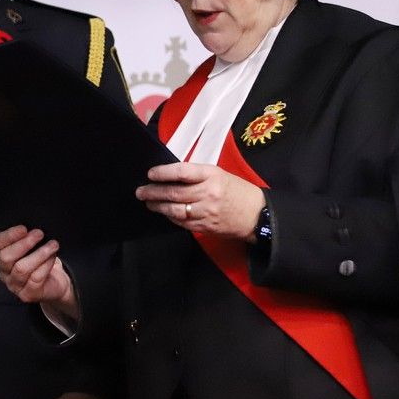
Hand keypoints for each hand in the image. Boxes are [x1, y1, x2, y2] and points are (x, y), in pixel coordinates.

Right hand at [0, 225, 78, 325]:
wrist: (55, 283)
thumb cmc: (41, 261)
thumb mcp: (31, 247)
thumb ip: (26, 238)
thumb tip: (31, 227)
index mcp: (1, 257)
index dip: (9, 235)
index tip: (24, 228)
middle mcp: (4, 272)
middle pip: (6, 257)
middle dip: (24, 244)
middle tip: (39, 234)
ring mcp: (14, 285)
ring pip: (21, 268)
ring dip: (39, 254)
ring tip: (52, 245)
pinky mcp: (27, 294)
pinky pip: (35, 278)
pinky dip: (46, 265)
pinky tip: (53, 257)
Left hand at [135, 162, 264, 240]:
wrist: (257, 215)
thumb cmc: (237, 191)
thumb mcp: (219, 174)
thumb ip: (196, 175)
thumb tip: (170, 175)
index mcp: (212, 175)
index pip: (182, 172)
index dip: (163, 173)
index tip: (151, 174)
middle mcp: (208, 193)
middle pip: (174, 192)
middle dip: (153, 192)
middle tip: (141, 191)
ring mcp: (206, 211)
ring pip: (175, 209)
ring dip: (158, 206)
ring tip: (148, 202)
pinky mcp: (205, 226)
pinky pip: (182, 222)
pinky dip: (170, 217)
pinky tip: (164, 212)